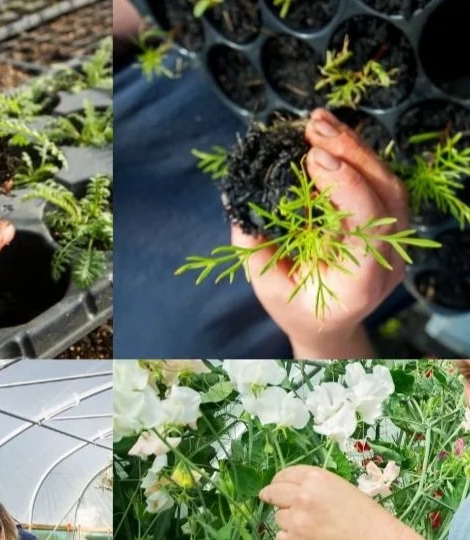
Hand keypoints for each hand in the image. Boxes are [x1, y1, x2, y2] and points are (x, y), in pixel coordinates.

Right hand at [232, 109, 408, 359]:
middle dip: (349, 153)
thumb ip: (254, 248)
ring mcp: (396, 238)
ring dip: (353, 147)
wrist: (328, 325)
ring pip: (387, 181)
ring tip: (317, 123)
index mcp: (361, 282)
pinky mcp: (390, 220)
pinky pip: (380, 180)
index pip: (366, 225)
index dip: (344, 187)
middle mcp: (389, 258)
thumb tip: (233, 199)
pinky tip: (329, 136)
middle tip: (314, 127)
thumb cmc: (296, 311)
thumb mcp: (269, 288)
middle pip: (384, 194)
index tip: (312, 159)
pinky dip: (355, 154)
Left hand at [259, 465, 395, 539]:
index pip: (283, 475)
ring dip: (288, 521)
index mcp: (315, 479)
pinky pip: (281, 538)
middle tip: (274, 502)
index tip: (277, 487)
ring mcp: (296, 521)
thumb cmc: (364, 515)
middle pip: (272, 494)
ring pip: (278, 518)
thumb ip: (312, 486)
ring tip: (309, 527)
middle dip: (271, 497)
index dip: (278, 482)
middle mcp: (302, 497)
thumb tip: (287, 489)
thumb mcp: (340, 488)